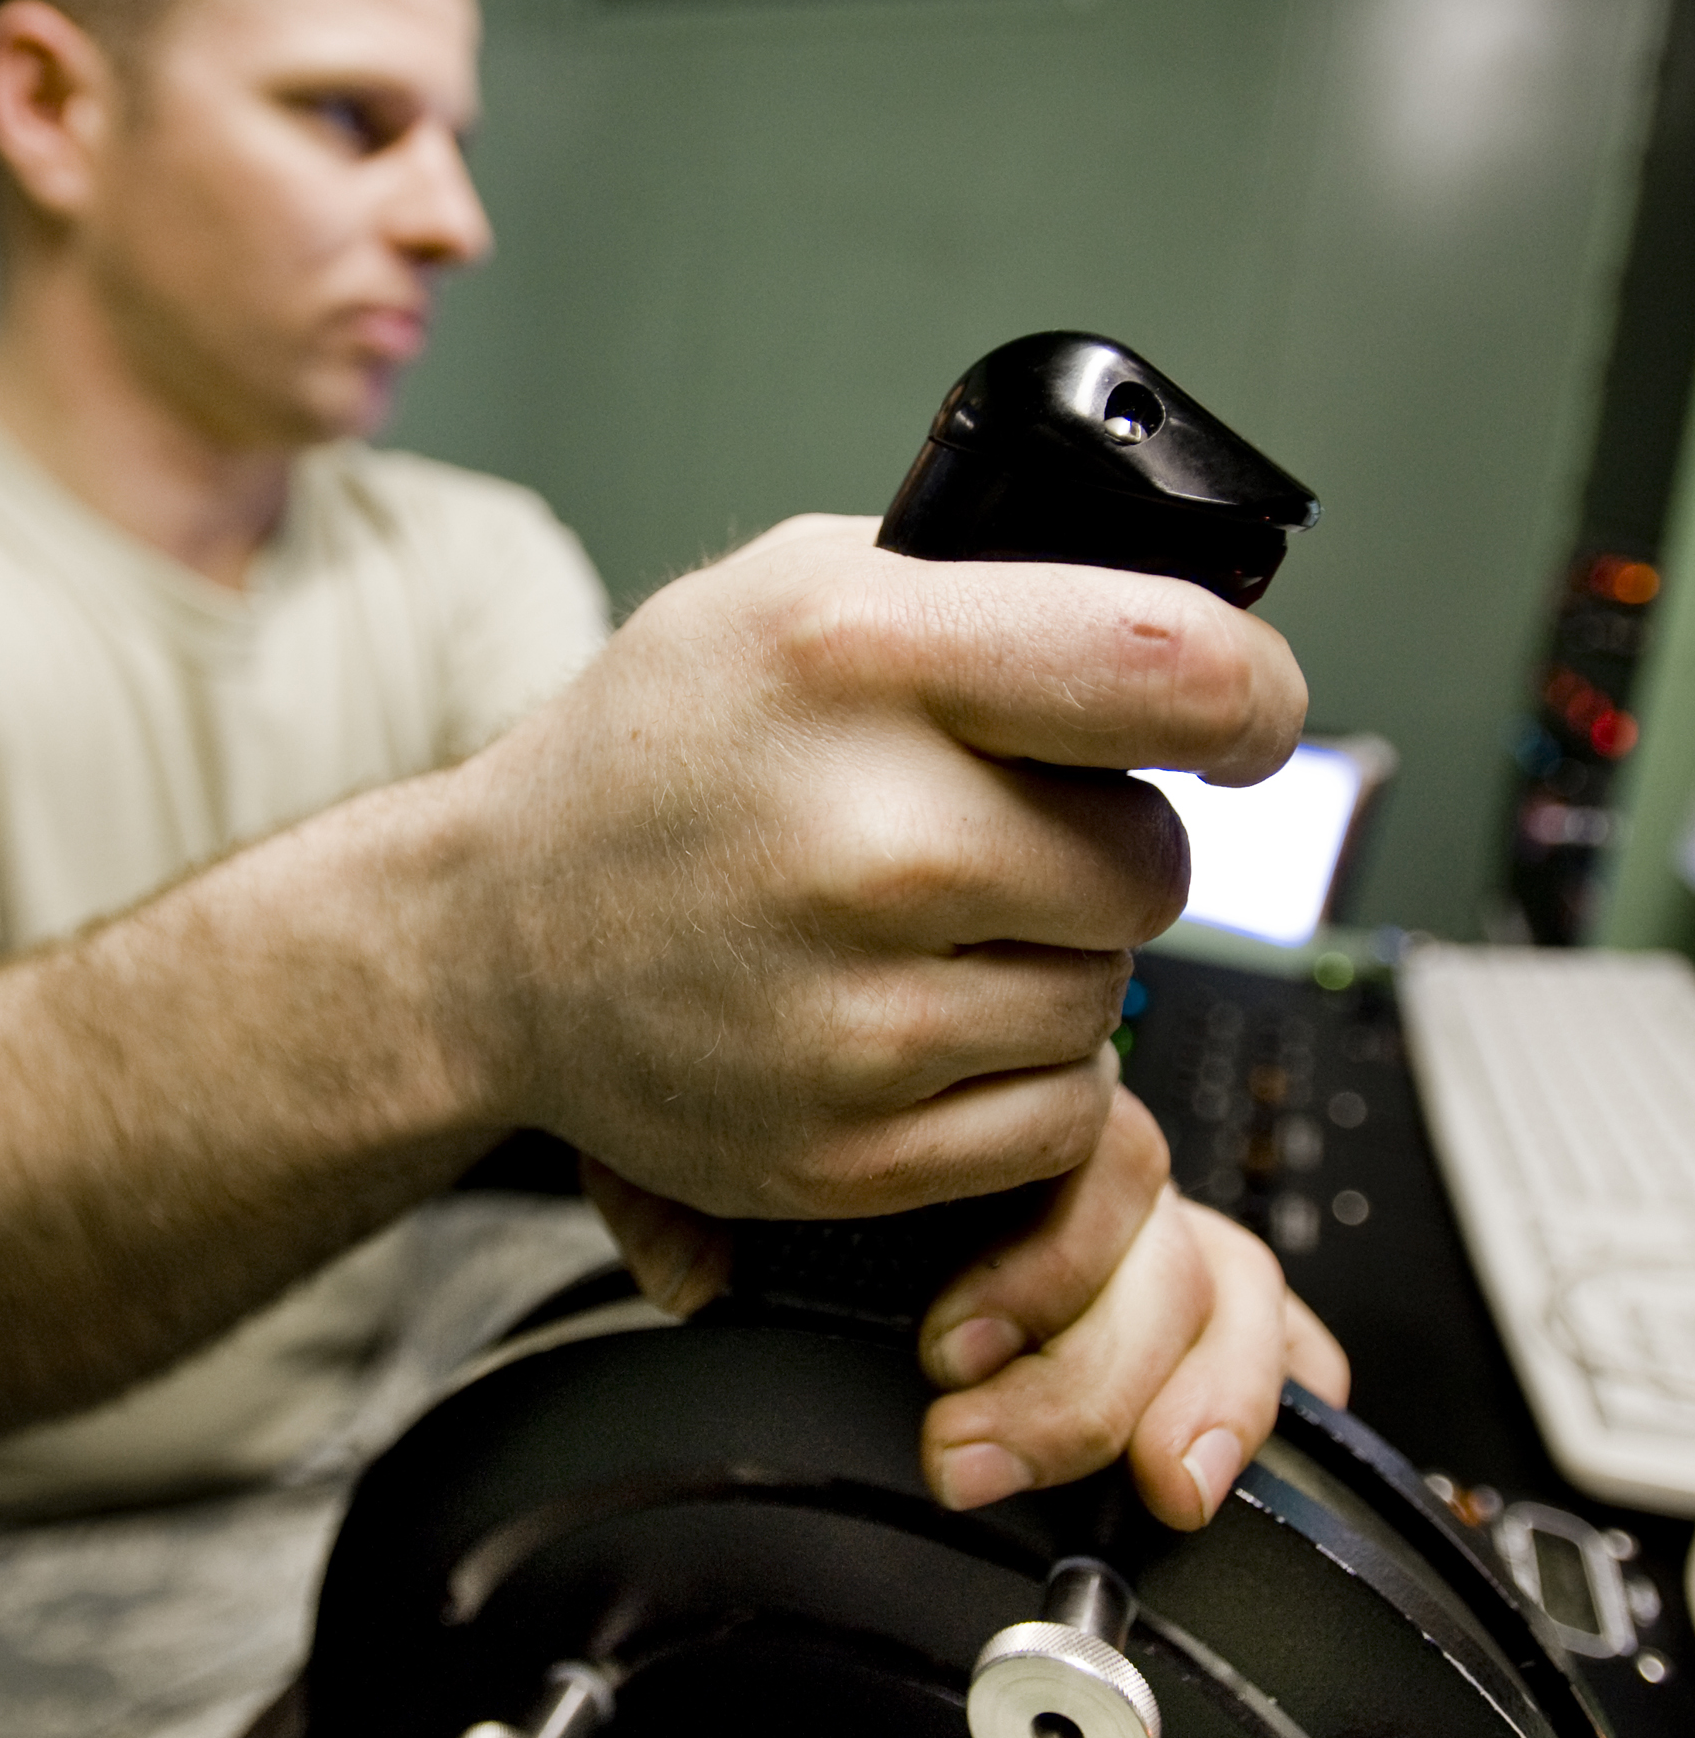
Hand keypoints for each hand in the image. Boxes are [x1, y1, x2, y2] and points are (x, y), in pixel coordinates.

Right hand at [475, 514, 1304, 1219]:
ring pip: (1111, 993)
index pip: (1172, 668)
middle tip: (998, 833)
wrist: (489, 936)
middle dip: (1106, 842)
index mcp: (857, 653)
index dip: (1250, 699)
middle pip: (1152, 858)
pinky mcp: (849, 1149)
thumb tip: (1192, 648)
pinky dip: (1018, 1076)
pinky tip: (915, 1016)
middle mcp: (863, 832)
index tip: (1244, 720)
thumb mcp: (795, 588)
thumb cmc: (662, 751)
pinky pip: (1061, 1114)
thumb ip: (989, 594)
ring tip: (923, 926)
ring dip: (1055, 961)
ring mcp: (855, 1009)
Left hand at [585, 1089, 1350, 1528]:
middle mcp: (1077, 1146)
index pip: (1087, 1161)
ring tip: (1166, 1489)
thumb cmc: (736, 1094)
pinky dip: (1273, 1371)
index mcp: (989, 1089)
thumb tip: (694, 1278)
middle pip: (1162, 1251)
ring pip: (1226, 1284)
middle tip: (977, 1459)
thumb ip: (678, 1194)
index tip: (947, 1355)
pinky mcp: (1154, 1276)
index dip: (1041, 1271)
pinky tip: (1265, 1434)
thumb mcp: (690, 1133)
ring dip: (1210, 1396)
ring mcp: (1126, 1214)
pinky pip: (1255, 1305)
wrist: (729, 1021)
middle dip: (1087, 1383)